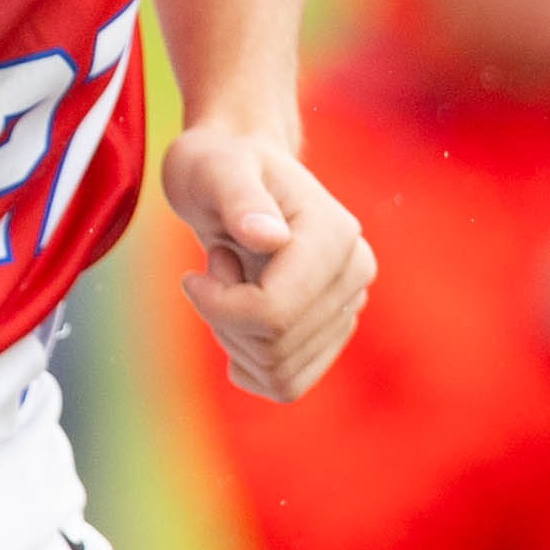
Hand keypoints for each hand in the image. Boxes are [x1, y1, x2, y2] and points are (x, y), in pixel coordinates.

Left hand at [166, 123, 372, 400]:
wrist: (237, 171)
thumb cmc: (220, 165)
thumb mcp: (215, 170)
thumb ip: (239, 198)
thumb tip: (269, 237)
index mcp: (335, 235)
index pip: (275, 314)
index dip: (219, 308)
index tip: (194, 275)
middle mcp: (355, 272)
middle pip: (276, 348)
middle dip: (225, 320)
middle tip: (219, 266)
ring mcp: (349, 304)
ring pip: (281, 373)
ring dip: (236, 338)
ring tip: (234, 280)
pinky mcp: (333, 330)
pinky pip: (288, 383)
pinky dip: (250, 362)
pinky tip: (240, 315)